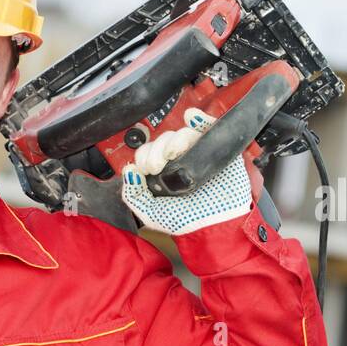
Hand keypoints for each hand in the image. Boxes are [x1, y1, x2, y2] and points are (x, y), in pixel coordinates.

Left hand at [121, 108, 255, 235]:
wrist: (215, 227)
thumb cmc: (186, 222)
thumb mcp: (151, 213)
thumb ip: (134, 194)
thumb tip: (128, 169)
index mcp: (163, 171)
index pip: (149, 151)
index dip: (144, 156)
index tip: (147, 169)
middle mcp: (179, 160)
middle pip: (164, 140)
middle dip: (157, 150)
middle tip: (158, 166)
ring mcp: (198, 153)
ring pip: (183, 134)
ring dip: (174, 140)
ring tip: (173, 154)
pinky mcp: (218, 150)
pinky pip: (209, 128)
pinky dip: (201, 119)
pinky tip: (192, 118)